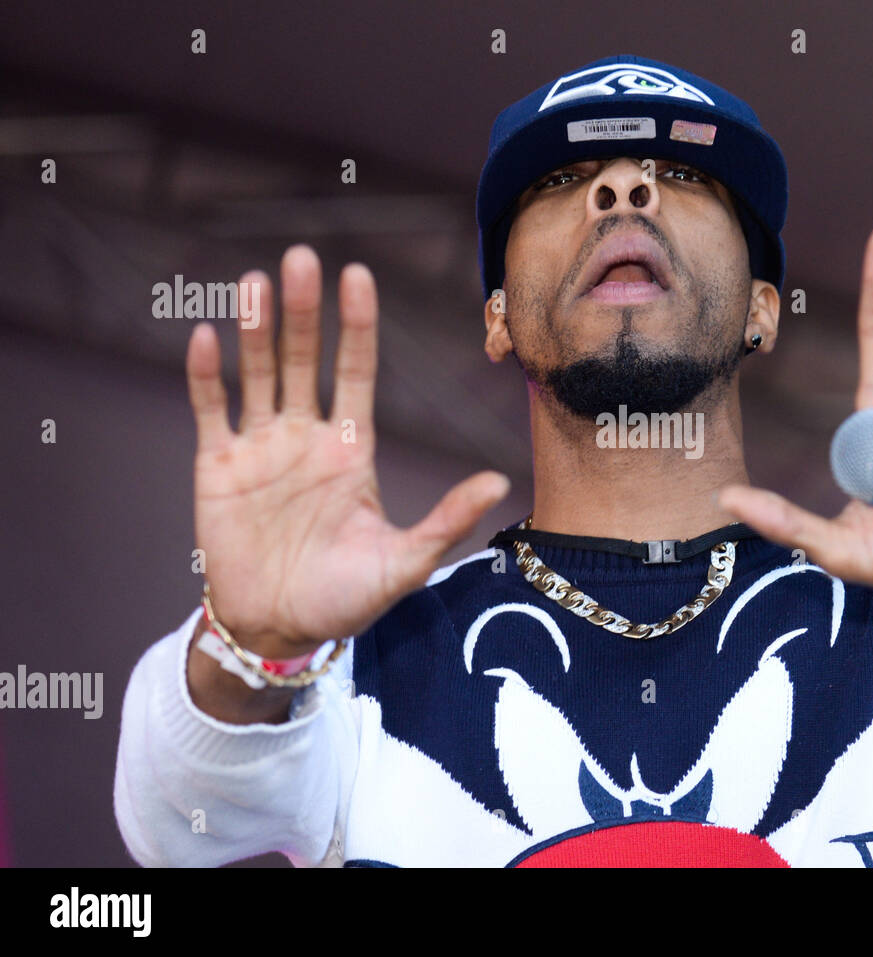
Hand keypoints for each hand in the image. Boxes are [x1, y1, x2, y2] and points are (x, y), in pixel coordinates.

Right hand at [187, 246, 509, 657]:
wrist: (278, 631)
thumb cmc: (346, 600)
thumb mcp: (405, 563)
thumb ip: (447, 520)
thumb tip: (501, 480)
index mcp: (351, 449)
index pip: (357, 371)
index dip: (356, 325)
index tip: (358, 275)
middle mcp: (307, 437)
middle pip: (305, 360)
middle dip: (305, 311)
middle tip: (302, 258)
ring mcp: (261, 448)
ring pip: (258, 373)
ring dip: (256, 329)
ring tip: (257, 282)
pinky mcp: (217, 468)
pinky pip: (212, 411)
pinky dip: (207, 375)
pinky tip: (208, 335)